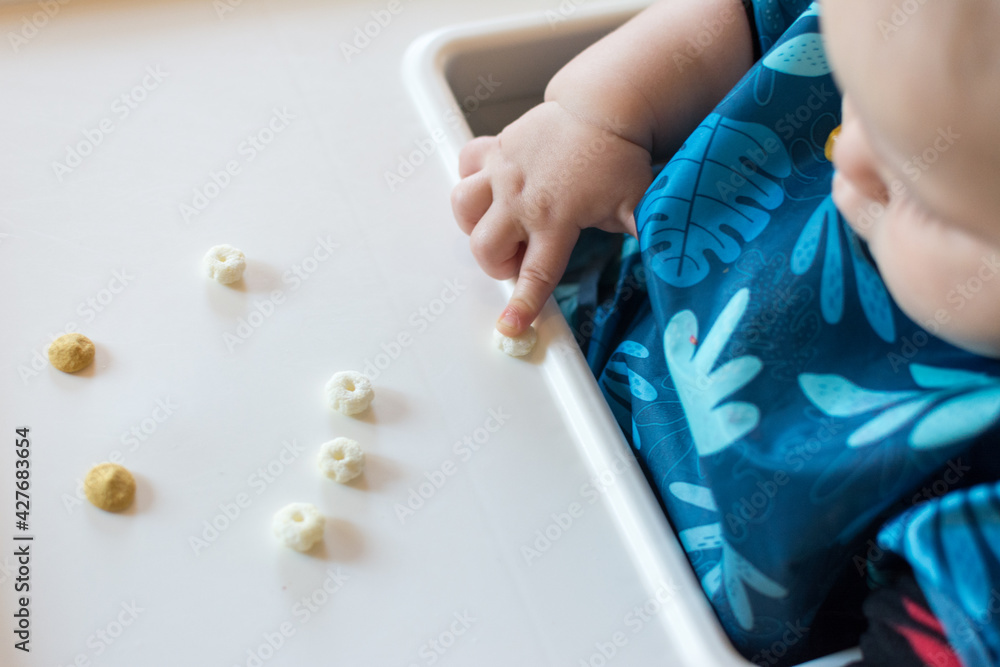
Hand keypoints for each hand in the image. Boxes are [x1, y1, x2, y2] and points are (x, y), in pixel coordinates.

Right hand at [451, 101, 651, 336]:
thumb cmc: (618, 158)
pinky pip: (465, 166)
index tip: (510, 327)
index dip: (522, 305)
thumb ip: (644, 237)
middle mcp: (521, 196)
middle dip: (498, 265)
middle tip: (521, 257)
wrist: (601, 107)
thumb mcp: (635, 204)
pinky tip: (494, 188)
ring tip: (502, 225)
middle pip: (485, 249)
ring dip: (476, 224)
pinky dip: (472, 179)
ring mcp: (503, 170)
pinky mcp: (495, 149)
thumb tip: (669, 267)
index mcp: (556, 217)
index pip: (536, 272)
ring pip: (463, 207)